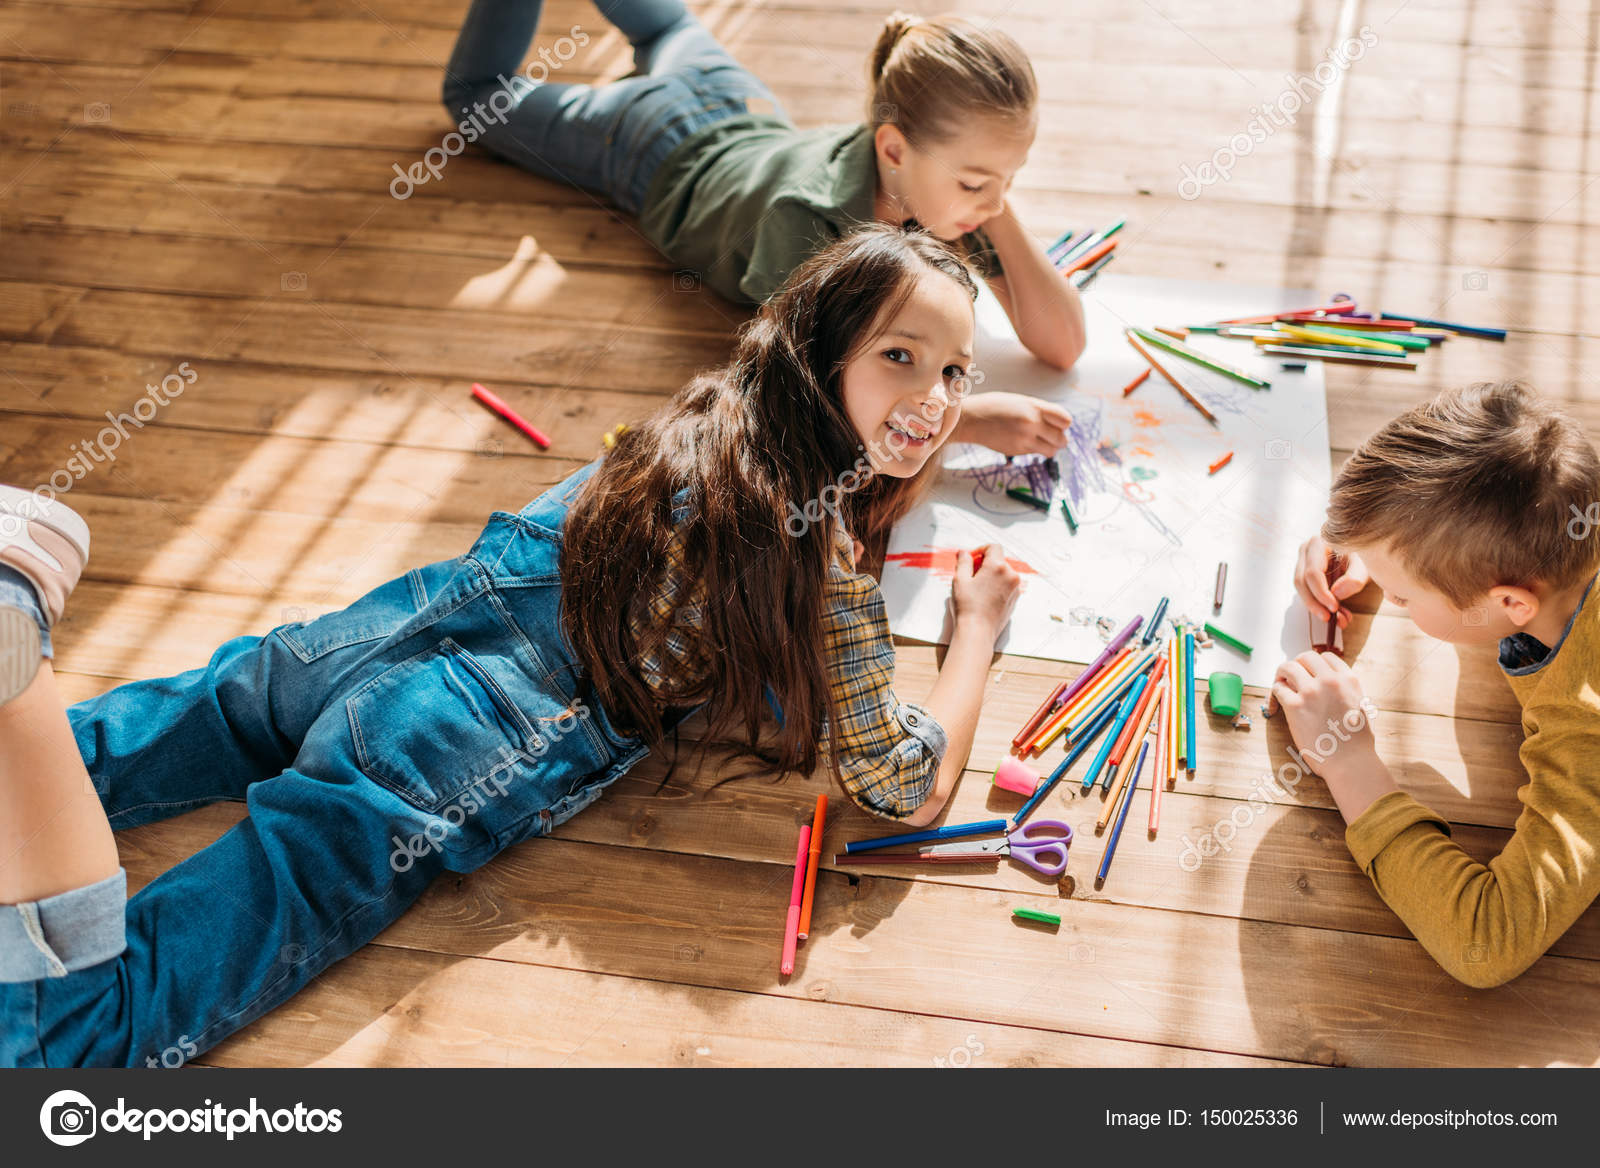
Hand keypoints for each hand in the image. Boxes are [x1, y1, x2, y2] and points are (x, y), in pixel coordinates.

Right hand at [951, 544, 1020, 639]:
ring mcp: (1015, 588)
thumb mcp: (960, 579)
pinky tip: (984, 596)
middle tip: (970, 574)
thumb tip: (964, 553)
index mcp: (998, 566)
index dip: (980, 549)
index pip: (993, 547)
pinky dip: (997, 585)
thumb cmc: (968, 607)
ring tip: (976, 587)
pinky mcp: (1015, 599)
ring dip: (991, 574)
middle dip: (984, 563)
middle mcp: (1010, 575)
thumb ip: (963, 562)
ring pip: (1003, 573)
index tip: (971, 558)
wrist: (978, 631)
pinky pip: (1006, 584)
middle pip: (999, 560)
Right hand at [953, 393, 1070, 457]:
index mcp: (1034, 407)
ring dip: (1051, 447)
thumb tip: (1059, 424)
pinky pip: (1035, 453)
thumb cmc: (995, 407)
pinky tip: (1023, 440)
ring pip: (1051, 450)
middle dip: (1060, 439)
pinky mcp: (1016, 450)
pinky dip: (1034, 449)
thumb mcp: (1020, 401)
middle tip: (1052, 436)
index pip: (1065, 420)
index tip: (1058, 424)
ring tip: (1041, 441)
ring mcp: (1024, 439)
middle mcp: (1031, 424)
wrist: (971, 419)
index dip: (1064, 424)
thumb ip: (1039, 411)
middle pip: (1062, 438)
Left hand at [1270, 651, 1377, 779]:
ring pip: (1288, 667)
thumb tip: (1336, 689)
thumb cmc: (1358, 742)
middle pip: (1305, 657)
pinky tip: (1275, 704)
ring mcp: (1312, 691)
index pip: (1326, 657)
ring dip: (1281, 675)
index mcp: (1349, 680)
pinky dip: (1274, 694)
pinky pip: (1277, 689)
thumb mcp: (1363, 707)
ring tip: (1280, 686)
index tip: (1309, 675)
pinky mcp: (1295, 706)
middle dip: (1297, 666)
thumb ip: (1348, 693)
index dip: (1314, 665)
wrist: (1351, 762)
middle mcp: (1330, 680)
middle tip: (1292, 679)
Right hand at [1293, 535, 1369, 627]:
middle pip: (1301, 582)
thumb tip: (1337, 593)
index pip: (1312, 572)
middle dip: (1315, 603)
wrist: (1364, 553)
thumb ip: (1354, 578)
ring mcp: (1303, 563)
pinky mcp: (1306, 575)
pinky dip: (1321, 606)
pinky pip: (1308, 593)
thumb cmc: (1363, 555)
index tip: (1333, 607)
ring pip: (1302, 590)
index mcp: (1317, 544)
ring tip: (1336, 619)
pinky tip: (1337, 615)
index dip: (1321, 593)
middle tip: (1329, 618)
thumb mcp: (1364, 565)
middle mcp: (1306, 552)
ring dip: (1317, 607)